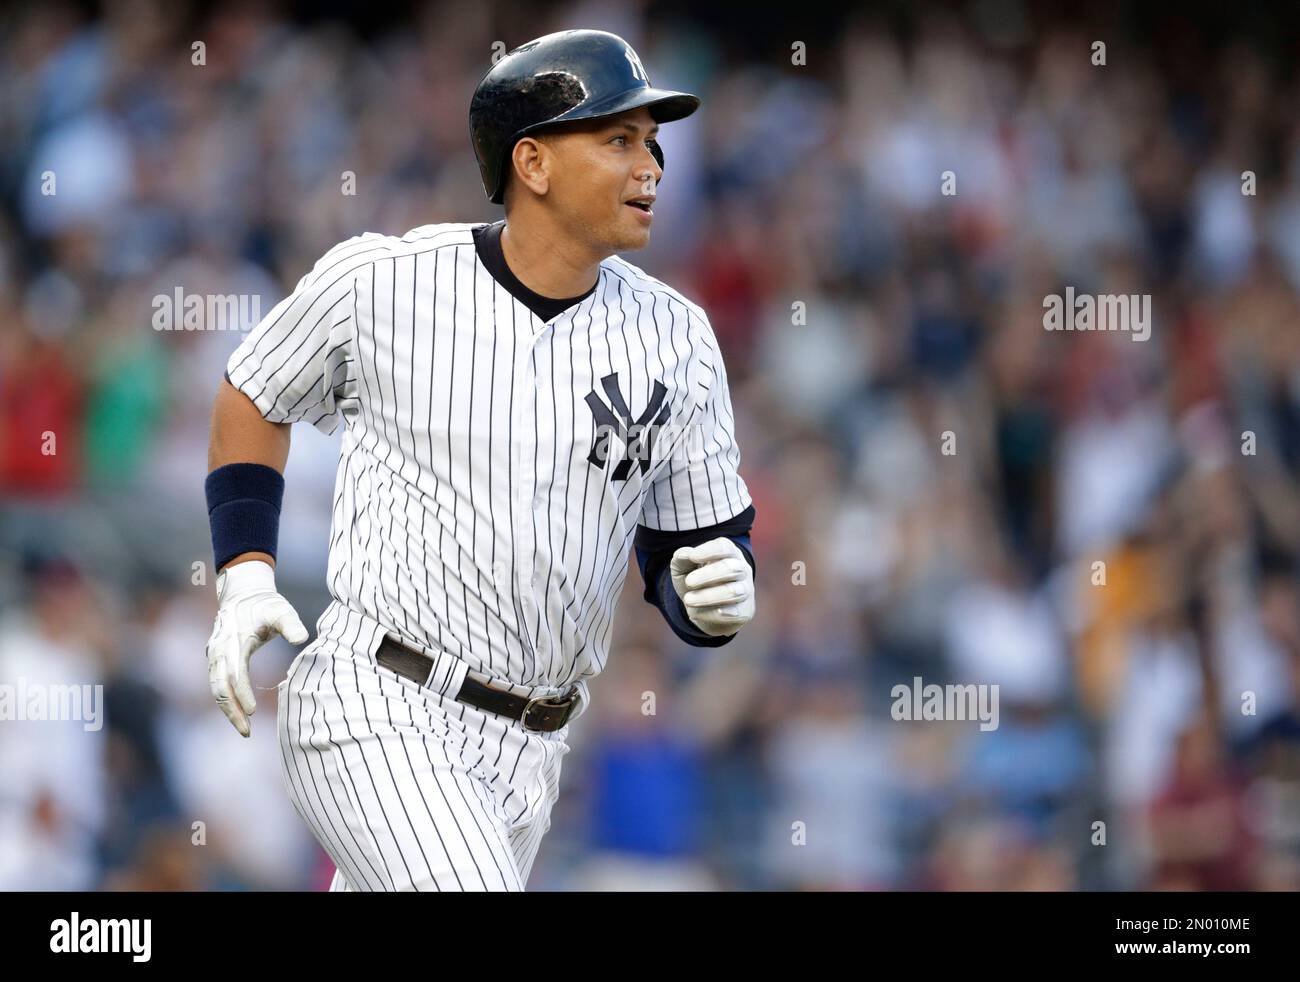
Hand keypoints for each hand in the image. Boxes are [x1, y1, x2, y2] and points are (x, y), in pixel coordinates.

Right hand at [206, 560, 307, 736]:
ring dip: (228, 710)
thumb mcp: (281, 610)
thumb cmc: (265, 604)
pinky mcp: (215, 660)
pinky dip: (226, 702)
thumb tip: (301, 639)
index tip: (253, 710)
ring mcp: (214, 655)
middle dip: (232, 711)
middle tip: (247, 732)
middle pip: (220, 687)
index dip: (241, 692)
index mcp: (233, 639)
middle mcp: (219, 649)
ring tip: (244, 730)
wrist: (242, 593)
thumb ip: (291, 624)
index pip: (234, 672)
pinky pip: (217, 685)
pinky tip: (239, 715)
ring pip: (216, 689)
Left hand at [669, 537, 755, 636]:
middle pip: (731, 568)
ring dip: (708, 596)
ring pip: (733, 592)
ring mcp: (746, 591)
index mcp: (729, 553)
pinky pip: (732, 613)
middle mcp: (742, 569)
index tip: (692, 556)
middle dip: (708, 575)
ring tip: (687, 599)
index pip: (724, 547)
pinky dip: (712, 613)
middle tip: (688, 582)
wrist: (708, 613)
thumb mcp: (684, 570)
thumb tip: (683, 554)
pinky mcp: (745, 611)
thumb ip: (682, 560)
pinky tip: (697, 613)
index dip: (709, 551)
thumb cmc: (697, 583)